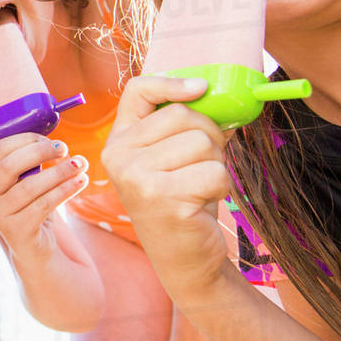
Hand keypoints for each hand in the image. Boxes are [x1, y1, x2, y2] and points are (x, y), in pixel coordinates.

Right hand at [0, 132, 87, 259]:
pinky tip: (81, 181)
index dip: (26, 140)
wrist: (33, 248)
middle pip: (10, 166)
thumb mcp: (25, 182)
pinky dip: (65, 190)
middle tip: (64, 148)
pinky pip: (44, 205)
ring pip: (30, 186)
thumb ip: (30, 162)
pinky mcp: (17, 230)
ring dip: (58, 172)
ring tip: (80, 164)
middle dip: (40, 152)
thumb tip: (56, 142)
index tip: (51, 140)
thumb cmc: (32, 207)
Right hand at [101, 76, 230, 298]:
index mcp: (118, 141)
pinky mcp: (162, 197)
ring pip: (202, 142)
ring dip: (216, 164)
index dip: (172, 83)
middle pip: (183, 115)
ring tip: (200, 187)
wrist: (182, 258)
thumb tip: (221, 96)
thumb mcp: (173, 158)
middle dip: (209, 137)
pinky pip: (214, 171)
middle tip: (202, 165)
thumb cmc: (182, 200)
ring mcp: (136, 176)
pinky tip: (204, 202)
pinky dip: (222, 186)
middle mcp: (118, 155)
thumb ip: (185, 126)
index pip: (138, 90)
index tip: (202, 88)